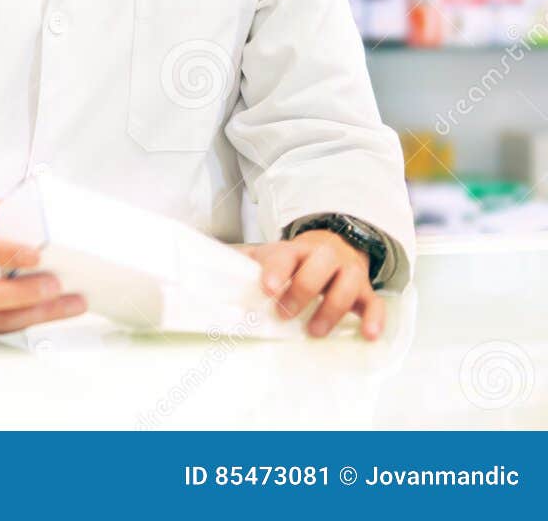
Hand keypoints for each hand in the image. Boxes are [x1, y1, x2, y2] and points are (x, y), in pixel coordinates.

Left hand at [238, 230, 383, 340]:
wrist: (332, 246)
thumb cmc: (293, 261)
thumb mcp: (268, 257)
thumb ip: (241, 262)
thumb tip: (207, 266)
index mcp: (295, 250)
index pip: (285, 255)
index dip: (276, 271)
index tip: (267, 288)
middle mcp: (324, 258)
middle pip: (318, 267)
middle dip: (301, 291)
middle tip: (284, 313)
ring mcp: (348, 273)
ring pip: (347, 285)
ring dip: (331, 309)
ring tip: (314, 331)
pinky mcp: (366, 292)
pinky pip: (375, 304)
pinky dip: (374, 319)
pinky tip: (368, 335)